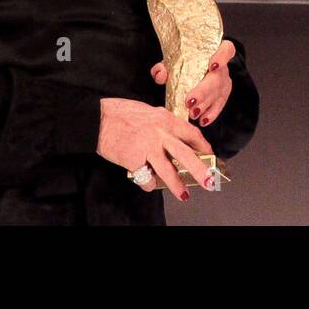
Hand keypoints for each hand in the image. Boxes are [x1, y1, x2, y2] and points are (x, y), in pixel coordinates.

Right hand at [96, 97, 214, 200]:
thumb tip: (176, 139)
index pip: (191, 133)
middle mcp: (160, 133)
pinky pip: (146, 177)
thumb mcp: (150, 112)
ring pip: (168, 171)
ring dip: (177, 185)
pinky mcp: (134, 160)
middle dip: (201, 170)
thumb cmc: (123, 114)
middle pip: (186, 154)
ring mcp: (147, 148)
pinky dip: (148, 183)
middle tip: (210, 181)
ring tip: (184, 195)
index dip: (202, 146)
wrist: (99, 119)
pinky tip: (148, 183)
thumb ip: (164, 125)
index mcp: (166, 119)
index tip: (209, 155)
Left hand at [150, 39, 235, 126]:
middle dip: (204, 91)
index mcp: (214, 52)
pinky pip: (219, 106)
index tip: (212, 65)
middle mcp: (222, 68)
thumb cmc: (183, 64)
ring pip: (218, 94)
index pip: (226, 49)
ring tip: (192, 113)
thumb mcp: (171, 62)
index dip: (222, 56)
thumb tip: (160, 74)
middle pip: (218, 78)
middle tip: (189, 101)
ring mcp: (224, 83)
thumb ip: (163, 66)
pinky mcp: (222, 97)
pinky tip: (202, 120)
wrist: (191, 69)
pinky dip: (211, 114)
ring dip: (205, 105)